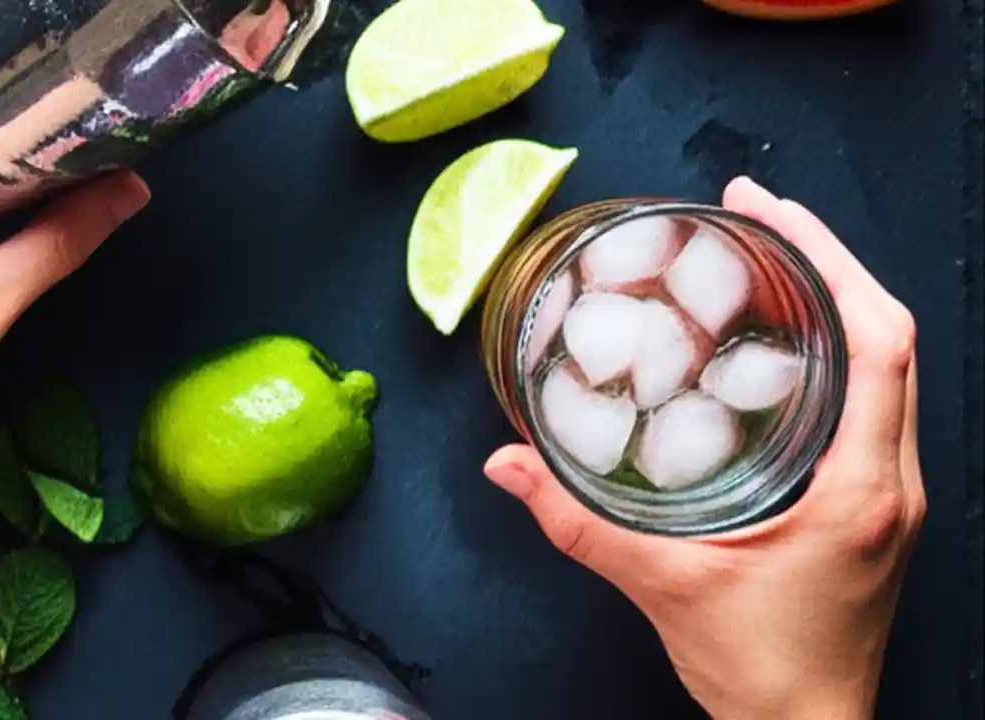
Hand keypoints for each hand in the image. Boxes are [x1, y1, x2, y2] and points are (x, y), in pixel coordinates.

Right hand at [484, 177, 922, 719]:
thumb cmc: (762, 670)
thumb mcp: (662, 586)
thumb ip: (577, 524)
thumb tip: (508, 467)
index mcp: (860, 486)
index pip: (879, 341)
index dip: (830, 261)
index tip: (769, 215)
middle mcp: (891, 477)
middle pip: (889, 335)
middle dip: (828, 258)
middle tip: (757, 216)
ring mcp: (889, 489)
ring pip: (887, 365)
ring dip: (837, 298)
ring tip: (770, 258)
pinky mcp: (873, 502)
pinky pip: (873, 399)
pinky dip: (835, 348)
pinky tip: (781, 343)